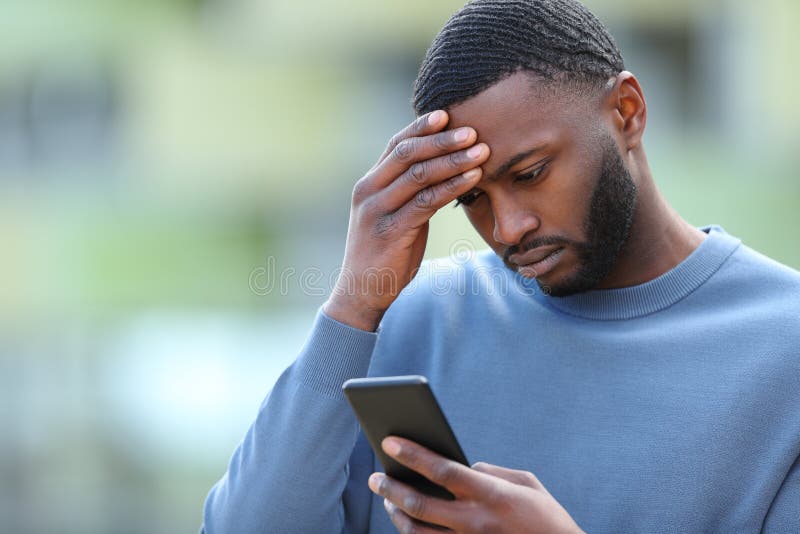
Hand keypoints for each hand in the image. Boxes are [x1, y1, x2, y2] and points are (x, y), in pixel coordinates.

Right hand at [323, 110, 489, 330]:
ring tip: (481, 150)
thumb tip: (442, 171)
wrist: (361, 293)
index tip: (447, 113)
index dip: (421, 128)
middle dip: (442, 139)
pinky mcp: (391, 231)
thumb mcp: (395, 216)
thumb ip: (410, 193)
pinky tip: (473, 179)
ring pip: (418, 175)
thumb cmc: (384, 254)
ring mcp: (377, 211)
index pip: (396, 145)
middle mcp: (369, 191)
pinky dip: (451, 187)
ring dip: (453, 160)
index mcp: (370, 184)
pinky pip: (425, 202)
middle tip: (473, 129)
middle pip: (407, 153)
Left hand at [368, 437, 583, 533]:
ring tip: (387, 497)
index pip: (442, 470)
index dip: (413, 454)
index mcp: (491, 494)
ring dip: (396, 513)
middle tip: (375, 476)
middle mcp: (476, 522)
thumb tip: (462, 467)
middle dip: (391, 487)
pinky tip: (406, 521)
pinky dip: (413, 533)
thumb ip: (491, 471)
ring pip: (418, 533)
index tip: (389, 441)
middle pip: (420, 505)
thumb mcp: (526, 483)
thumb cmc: (547, 517)